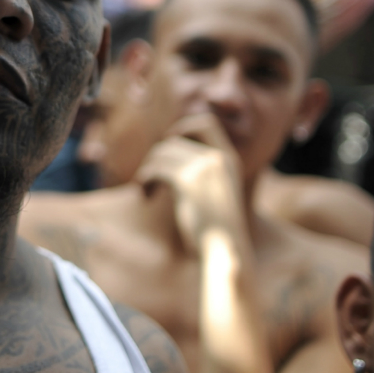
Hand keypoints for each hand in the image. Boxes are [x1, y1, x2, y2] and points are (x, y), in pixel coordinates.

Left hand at [135, 114, 248, 249]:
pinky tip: (145, 196)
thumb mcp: (216, 192)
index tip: (170, 142)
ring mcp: (204, 167)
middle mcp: (218, 158)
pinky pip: (156, 168)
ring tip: (145, 189)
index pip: (207, 123)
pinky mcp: (187, 181)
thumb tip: (169, 152)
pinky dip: (144, 179)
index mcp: (229, 159)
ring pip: (161, 153)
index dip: (184, 127)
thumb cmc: (218, 228)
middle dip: (156, 156)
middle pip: (174, 141)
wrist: (226, 249)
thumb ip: (202, 172)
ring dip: (147, 169)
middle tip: (151, 177)